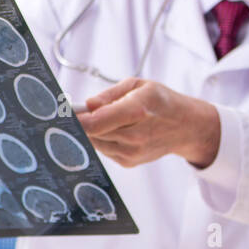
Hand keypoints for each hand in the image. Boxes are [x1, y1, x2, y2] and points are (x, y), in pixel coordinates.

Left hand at [76, 78, 219, 168]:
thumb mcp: (139, 86)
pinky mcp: (129, 162)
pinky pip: (104, 150)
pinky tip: (115, 130)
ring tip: (104, 118)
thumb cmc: (162, 102)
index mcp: (137, 110)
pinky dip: (103, 139)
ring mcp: (132, 152)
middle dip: (81, 122)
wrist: (186, 127)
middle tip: (74, 111)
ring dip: (92, 131)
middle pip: (91, 133)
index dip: (75, 118)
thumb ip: (110, 95)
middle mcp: (135, 135)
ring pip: (95, 142)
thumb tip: (87, 105)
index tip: (62, 111)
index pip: (96, 122)